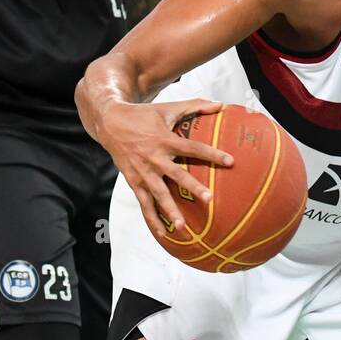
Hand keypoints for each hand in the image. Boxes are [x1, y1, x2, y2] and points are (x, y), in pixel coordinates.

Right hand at [95, 98, 234, 241]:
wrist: (110, 123)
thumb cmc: (143, 115)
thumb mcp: (168, 108)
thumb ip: (195, 106)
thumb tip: (221, 105)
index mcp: (165, 139)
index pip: (193, 147)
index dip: (212, 154)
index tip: (230, 161)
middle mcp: (154, 157)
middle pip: (176, 174)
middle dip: (192, 187)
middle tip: (209, 199)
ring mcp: (142, 172)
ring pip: (158, 194)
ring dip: (169, 211)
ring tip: (183, 227)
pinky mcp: (133, 181)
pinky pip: (144, 203)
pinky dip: (152, 220)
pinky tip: (163, 234)